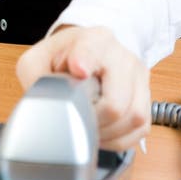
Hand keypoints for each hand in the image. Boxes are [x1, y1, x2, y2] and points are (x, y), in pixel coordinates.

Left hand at [15, 25, 150, 151]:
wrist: (83, 54)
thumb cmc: (60, 59)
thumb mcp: (36, 61)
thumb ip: (35, 79)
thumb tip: (44, 107)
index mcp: (93, 40)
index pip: (91, 50)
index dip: (85, 61)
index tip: (78, 70)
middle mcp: (121, 55)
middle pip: (117, 102)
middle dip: (93, 121)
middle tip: (77, 122)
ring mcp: (138, 77)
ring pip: (134, 118)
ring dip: (108, 134)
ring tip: (88, 129)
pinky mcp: (146, 97)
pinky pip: (140, 129)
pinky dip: (120, 139)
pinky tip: (102, 133)